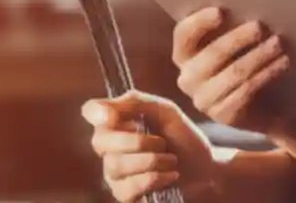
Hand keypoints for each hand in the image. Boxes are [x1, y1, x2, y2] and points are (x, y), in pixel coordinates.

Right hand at [83, 90, 216, 201]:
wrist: (204, 167)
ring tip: (171, 160)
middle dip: (136, 141)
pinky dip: (154, 179)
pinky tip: (170, 175)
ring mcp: (114, 173)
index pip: (91, 111)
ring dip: (151, 161)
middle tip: (162, 143)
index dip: (97, 113)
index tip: (113, 117)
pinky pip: (127, 188)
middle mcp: (109, 147)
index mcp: (118, 122)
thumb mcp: (166, 112)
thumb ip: (137, 102)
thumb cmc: (183, 137)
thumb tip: (107, 107)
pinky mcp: (124, 195)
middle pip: (100, 141)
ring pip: (116, 165)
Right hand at [173, 7, 292, 135]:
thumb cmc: (244, 59)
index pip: (184, 34)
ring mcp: (204, 100)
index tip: (221, 11)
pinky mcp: (224, 116)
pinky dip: (267, 74)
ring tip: (278, 43)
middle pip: (213, 53)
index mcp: (184, 54)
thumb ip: (234, 22)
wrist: (260, 104)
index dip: (200, 22)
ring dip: (259, 55)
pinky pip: (247, 91)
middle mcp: (188, 78)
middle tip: (261, 26)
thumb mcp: (235, 42)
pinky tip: (282, 63)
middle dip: (238, 38)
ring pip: (234, 72)